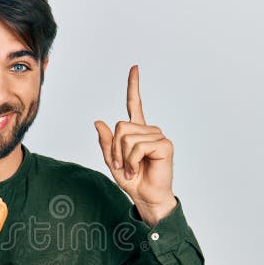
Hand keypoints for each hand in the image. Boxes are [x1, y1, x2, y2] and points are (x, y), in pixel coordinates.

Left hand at [95, 65, 176, 224]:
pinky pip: (137, 146)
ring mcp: (158, 136)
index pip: (135, 104)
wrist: (146, 196)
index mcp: (137, 131)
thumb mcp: (111, 161)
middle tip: (121, 165)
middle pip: (120, 127)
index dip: (133, 86)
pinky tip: (138, 168)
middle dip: (114, 149)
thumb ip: (105, 143)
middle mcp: (149, 130)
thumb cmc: (132, 180)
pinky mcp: (164, 145)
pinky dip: (132, 160)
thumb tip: (98, 122)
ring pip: (126, 137)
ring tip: (131, 169)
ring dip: (123, 157)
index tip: (134, 68)